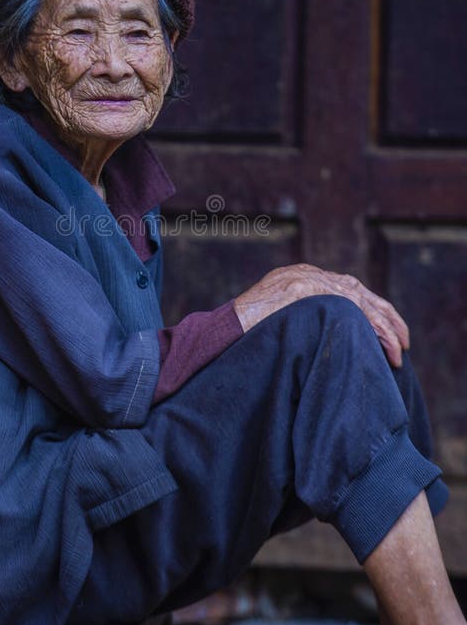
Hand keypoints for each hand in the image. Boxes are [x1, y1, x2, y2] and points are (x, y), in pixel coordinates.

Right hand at [233, 263, 409, 367]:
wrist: (221, 330)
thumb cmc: (246, 335)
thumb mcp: (279, 321)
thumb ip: (302, 319)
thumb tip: (328, 339)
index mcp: (300, 278)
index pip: (346, 289)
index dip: (372, 310)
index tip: (388, 333)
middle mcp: (304, 274)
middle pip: (357, 289)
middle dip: (385, 316)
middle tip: (403, 342)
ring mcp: (302, 278)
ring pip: (357, 297)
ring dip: (382, 324)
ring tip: (397, 350)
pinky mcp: (299, 289)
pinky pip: (345, 302)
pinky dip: (367, 321)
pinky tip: (380, 339)